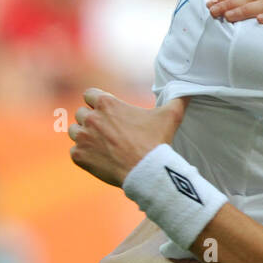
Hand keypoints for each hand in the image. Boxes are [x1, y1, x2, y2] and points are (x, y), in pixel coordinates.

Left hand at [68, 88, 187, 185]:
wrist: (146, 171)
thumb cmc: (157, 141)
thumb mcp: (170, 115)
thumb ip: (177, 99)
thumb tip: (188, 91)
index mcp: (107, 104)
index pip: (90, 94)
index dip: (98, 101)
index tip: (108, 110)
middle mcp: (91, 118)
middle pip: (82, 113)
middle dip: (92, 119)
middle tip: (108, 130)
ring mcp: (82, 138)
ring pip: (74, 131)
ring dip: (84, 135)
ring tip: (101, 144)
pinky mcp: (79, 156)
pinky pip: (74, 151)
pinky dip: (84, 154)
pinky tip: (99, 158)